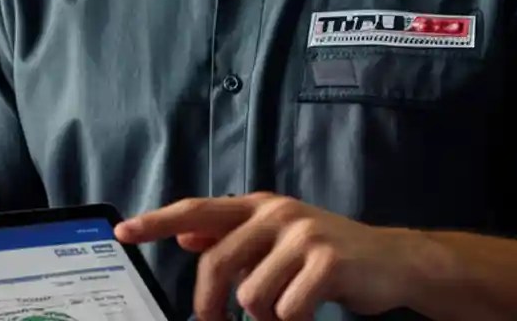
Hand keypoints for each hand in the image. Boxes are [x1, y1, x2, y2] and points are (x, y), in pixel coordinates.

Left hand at [114, 193, 421, 320]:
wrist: (393, 262)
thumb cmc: (327, 255)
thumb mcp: (277, 239)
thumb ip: (233, 236)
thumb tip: (185, 236)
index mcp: (259, 206)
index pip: (197, 209)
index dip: (157, 221)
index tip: (123, 232)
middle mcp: (277, 213)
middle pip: (217, 263)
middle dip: (211, 305)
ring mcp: (303, 234)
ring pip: (252, 295)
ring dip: (266, 317)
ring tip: (289, 308)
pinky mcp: (328, 260)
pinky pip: (287, 309)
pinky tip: (312, 309)